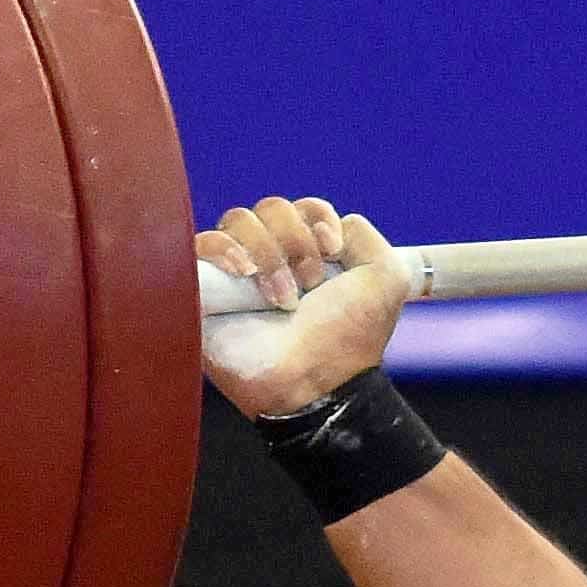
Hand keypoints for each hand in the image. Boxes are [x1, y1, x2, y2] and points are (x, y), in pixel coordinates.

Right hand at [198, 194, 412, 416]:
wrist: (318, 379)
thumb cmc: (350, 337)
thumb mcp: (386, 278)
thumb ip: (366, 236)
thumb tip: (337, 220)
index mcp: (310, 253)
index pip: (302, 207)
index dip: (317, 217)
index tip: (332, 249)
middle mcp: (272, 258)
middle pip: (270, 209)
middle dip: (295, 240)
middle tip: (309, 282)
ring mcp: (236, 273)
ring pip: (239, 221)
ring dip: (268, 254)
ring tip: (283, 299)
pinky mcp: (205, 288)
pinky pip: (200, 244)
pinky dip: (224, 249)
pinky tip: (244, 273)